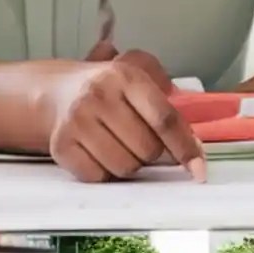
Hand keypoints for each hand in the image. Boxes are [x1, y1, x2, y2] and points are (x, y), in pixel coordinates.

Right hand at [44, 50, 205, 183]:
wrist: (54, 92)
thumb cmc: (107, 88)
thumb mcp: (138, 75)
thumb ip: (168, 103)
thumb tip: (194, 145)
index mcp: (125, 77)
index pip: (164, 119)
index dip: (185, 147)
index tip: (198, 170)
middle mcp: (99, 96)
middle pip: (147, 149)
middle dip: (154, 154)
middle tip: (143, 142)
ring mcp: (77, 121)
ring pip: (124, 168)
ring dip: (130, 165)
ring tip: (120, 145)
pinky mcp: (60, 145)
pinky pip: (98, 177)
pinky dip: (105, 173)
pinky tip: (100, 154)